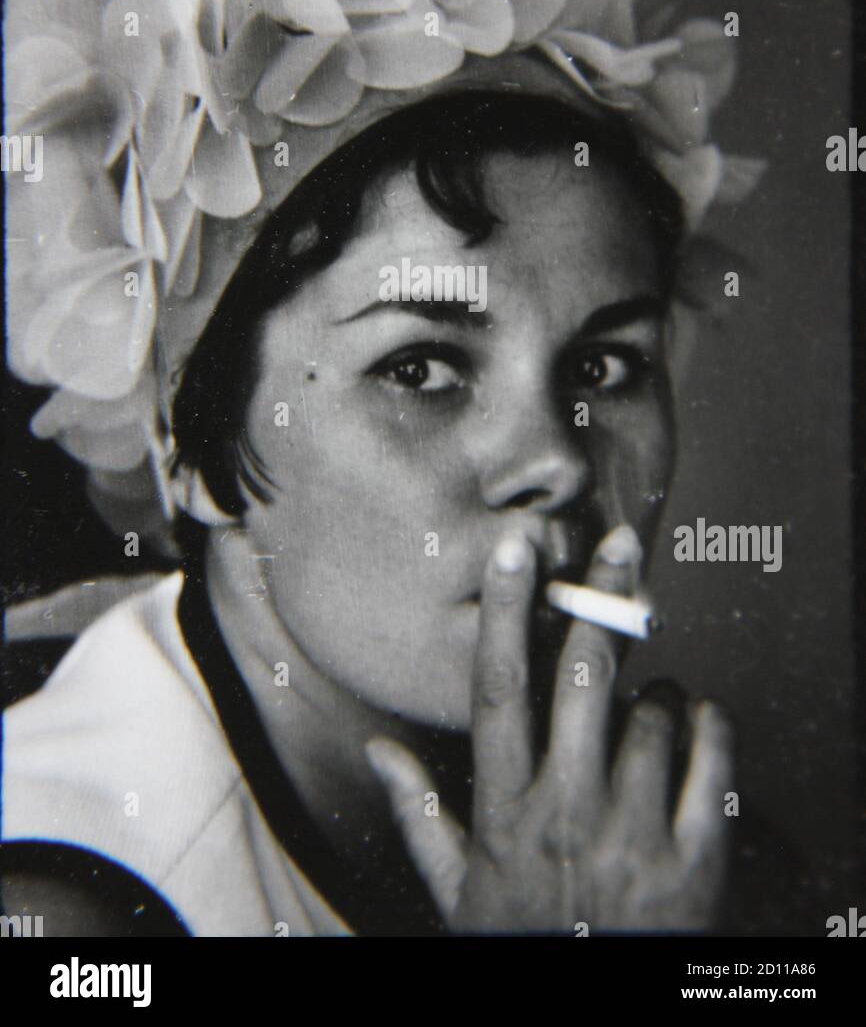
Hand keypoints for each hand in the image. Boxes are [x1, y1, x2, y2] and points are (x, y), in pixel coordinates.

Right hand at [365, 525, 732, 932]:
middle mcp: (566, 814)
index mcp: (505, 812)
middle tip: (619, 545)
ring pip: (651, 719)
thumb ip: (419, 814)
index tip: (516, 552)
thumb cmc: (521, 947)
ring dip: (657, 690)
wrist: (584, 1021)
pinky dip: (712, 726)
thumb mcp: (456, 892)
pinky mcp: (694, 864)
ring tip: (651, 698)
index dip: (504, 614)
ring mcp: (633, 839)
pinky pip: (713, 766)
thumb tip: (375, 749)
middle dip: (601, 601)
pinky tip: (701, 718)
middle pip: (581, 681)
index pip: (497, 692)